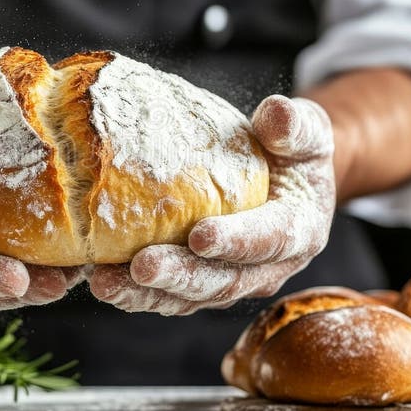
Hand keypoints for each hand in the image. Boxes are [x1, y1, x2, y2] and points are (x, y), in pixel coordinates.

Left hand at [88, 95, 334, 314]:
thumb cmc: (293, 150)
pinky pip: (172, 296)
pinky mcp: (206, 284)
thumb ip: (294, 125)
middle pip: (224, 280)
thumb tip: (275, 114)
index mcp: (300, 230)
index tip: (199, 236)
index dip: (237, 240)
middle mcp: (269, 267)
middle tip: (141, 267)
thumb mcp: (306, 130)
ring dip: (149, 294)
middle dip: (181, 276)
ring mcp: (236, 280)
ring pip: (193, 297)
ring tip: (106, 283)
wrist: (287, 177)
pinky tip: (103, 282)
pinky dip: (138, 294)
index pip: (270, 239)